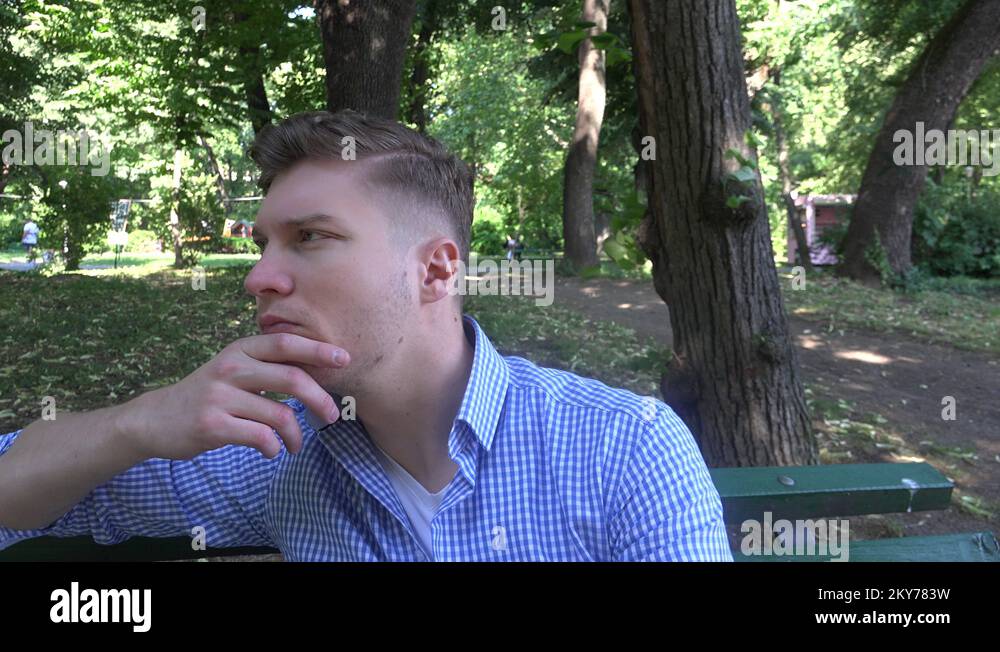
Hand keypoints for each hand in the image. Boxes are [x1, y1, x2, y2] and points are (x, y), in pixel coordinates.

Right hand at [123, 333, 349, 460]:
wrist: (155, 419)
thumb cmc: (206, 394)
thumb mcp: (232, 369)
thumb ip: (265, 366)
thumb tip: (316, 372)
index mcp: (239, 350)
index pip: (285, 343)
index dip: (317, 349)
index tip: (344, 358)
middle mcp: (230, 369)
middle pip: (292, 378)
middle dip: (321, 398)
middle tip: (333, 415)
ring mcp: (220, 397)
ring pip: (280, 414)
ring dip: (296, 435)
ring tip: (296, 445)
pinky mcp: (213, 426)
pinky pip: (260, 437)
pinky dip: (273, 448)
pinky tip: (271, 450)